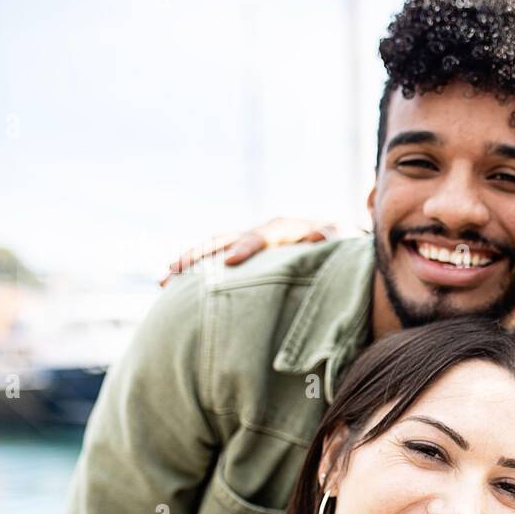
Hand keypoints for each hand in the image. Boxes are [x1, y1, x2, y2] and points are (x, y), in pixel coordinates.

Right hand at [161, 217, 348, 284]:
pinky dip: (198, 273)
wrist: (344, 251)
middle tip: (177, 268)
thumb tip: (318, 236)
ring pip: (216, 249)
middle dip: (203, 254)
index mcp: (289, 228)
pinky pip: (218, 264)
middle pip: (228, 238)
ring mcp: (253, 246)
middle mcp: (264, 233)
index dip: (247, 246)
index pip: (263, 234)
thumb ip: (336, 238)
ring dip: (191, 262)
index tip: (231, 262)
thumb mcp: (348, 243)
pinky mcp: (248, 260)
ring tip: (166, 277)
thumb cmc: (346, 251)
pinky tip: (173, 285)